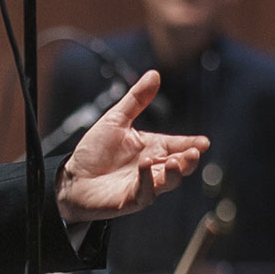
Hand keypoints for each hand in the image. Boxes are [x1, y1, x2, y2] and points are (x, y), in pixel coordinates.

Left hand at [56, 71, 208, 223]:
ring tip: (174, 161)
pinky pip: (145, 192)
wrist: (71, 177)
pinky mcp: (131, 199)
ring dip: (174, 172)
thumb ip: (137, 100)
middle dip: (189, 160)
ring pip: (168, 181)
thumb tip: (154, 74)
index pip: (178, 145)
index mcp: (153, 148)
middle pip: (180, 166)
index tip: (203, 142)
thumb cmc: (94, 151)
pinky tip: (145, 166)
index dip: (192, 144)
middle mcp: (153, 167)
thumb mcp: (116, 120)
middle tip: (194, 152)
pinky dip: (148, 179)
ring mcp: (144, 185)